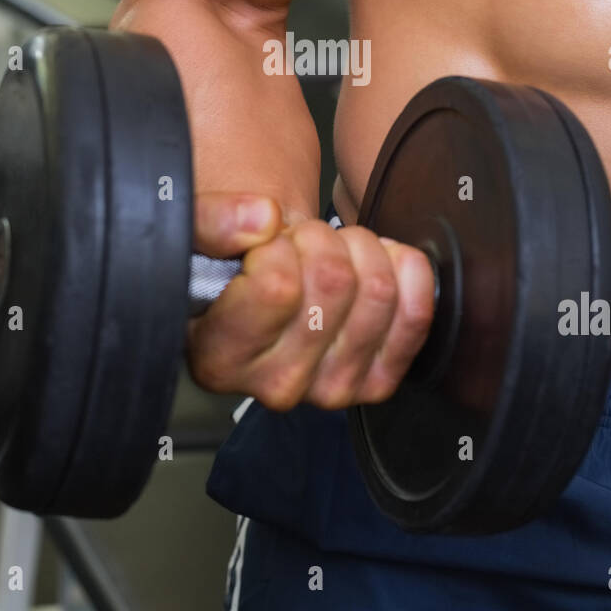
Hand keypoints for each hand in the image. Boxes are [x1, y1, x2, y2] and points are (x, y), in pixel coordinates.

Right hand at [187, 194, 434, 410]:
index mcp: (219, 358)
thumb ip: (210, 220)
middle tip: (298, 242)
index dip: (277, 242)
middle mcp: (275, 386)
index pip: (278, 286)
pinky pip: (416, 312)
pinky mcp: (376, 382)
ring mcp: (331, 390)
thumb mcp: (194, 231)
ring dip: (357, 249)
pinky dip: (402, 270)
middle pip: (335, 281)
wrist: (261, 289)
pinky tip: (371, 263)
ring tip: (327, 252)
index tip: (263, 243)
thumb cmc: (225, 263)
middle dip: (320, 237)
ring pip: (378, 290)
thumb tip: (264, 220)